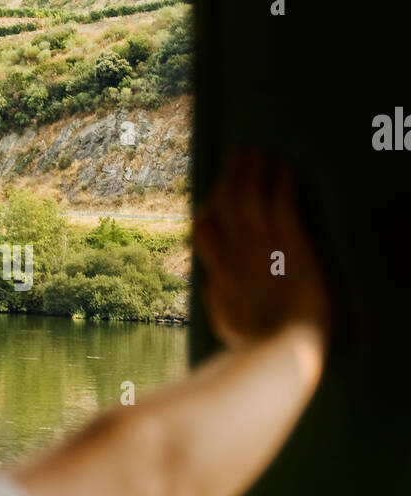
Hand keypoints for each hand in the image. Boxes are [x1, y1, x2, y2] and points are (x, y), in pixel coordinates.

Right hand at [193, 150, 331, 349]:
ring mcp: (261, 242)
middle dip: (230, 176)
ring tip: (258, 152)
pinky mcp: (290, 240)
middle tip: (237, 157)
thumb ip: (217, 300)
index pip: (204, 228)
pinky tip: (285, 167)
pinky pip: (281, 200)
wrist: (284, 344)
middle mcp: (236, 249)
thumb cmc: (256, 343)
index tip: (217, 197)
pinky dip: (281, 180)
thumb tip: (211, 284)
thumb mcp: (227, 322)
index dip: (209, 208)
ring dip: (253, 169)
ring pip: (250, 193)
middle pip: (224, 201)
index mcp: (219, 269)